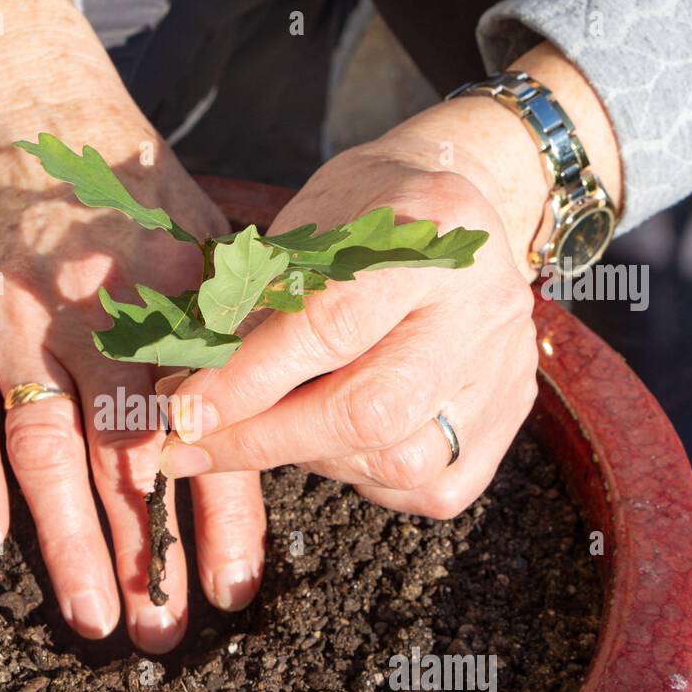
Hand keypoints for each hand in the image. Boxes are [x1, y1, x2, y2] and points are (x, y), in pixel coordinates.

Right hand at [0, 0, 265, 651]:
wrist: (30, 129)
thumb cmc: (136, 208)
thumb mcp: (208, 251)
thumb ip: (238, 341)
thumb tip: (292, 439)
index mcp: (176, 301)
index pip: (208, 427)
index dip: (222, 513)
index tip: (236, 590)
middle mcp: (98, 315)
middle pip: (125, 453)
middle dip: (147, 551)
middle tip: (161, 631)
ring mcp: (18, 322)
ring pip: (46, 445)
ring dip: (68, 537)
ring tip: (92, 615)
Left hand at [159, 42, 623, 518]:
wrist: (463, 205)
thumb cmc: (361, 215)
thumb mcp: (298, 228)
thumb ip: (248, 305)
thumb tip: (181, 397)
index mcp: (428, 233)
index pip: (326, 326)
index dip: (244, 380)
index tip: (179, 413)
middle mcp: (482, 305)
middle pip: (370, 411)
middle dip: (265, 439)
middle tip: (195, 446)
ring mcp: (504, 367)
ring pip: (400, 459)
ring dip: (310, 457)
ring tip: (271, 425)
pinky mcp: (512, 418)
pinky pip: (430, 486)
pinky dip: (365, 477)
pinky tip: (334, 441)